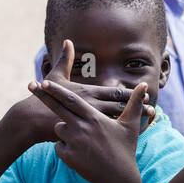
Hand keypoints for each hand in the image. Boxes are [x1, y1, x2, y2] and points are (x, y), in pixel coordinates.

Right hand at [14, 39, 153, 144]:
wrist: (31, 120)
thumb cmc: (43, 98)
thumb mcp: (55, 77)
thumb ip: (65, 59)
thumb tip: (67, 41)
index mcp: (88, 92)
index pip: (114, 92)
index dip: (131, 93)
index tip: (146, 92)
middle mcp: (91, 106)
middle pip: (119, 108)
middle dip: (136, 109)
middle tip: (152, 110)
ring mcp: (87, 121)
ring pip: (114, 123)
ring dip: (130, 124)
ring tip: (145, 126)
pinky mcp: (82, 133)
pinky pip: (104, 136)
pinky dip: (117, 137)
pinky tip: (128, 141)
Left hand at [30, 74, 145, 182]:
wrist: (117, 178)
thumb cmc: (125, 150)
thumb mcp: (131, 125)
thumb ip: (134, 103)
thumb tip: (145, 84)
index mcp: (94, 118)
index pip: (71, 100)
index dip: (57, 90)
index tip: (45, 81)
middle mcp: (82, 127)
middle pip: (57, 109)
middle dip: (43, 96)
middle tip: (31, 85)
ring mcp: (73, 142)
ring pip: (59, 129)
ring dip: (65, 131)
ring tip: (82, 142)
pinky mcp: (68, 156)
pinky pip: (58, 146)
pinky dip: (65, 148)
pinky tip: (79, 155)